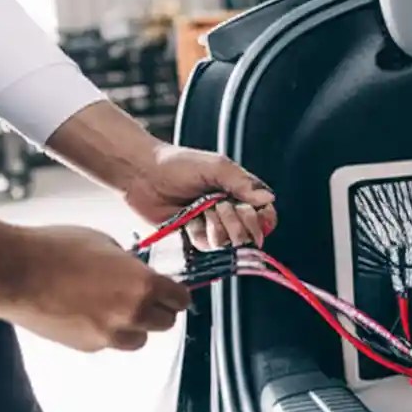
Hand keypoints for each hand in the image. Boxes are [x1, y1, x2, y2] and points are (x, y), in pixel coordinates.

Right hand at [0, 226, 191, 351]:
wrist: (13, 272)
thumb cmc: (56, 249)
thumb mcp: (105, 244)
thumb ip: (129, 265)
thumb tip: (136, 273)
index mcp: (144, 285)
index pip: (180, 300)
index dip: (175, 294)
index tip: (169, 291)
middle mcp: (132, 315)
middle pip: (165, 323)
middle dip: (157, 310)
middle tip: (143, 298)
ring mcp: (108, 335)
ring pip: (139, 339)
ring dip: (134, 326)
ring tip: (114, 307)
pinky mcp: (86, 347)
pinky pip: (108, 343)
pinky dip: (105, 332)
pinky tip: (86, 313)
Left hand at [44, 102, 277, 250]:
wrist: (142, 174)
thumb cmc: (178, 164)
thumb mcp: (216, 167)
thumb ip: (243, 183)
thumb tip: (269, 199)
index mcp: (239, 191)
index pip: (265, 214)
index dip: (262, 219)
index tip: (253, 214)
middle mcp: (229, 210)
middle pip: (250, 231)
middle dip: (237, 222)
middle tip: (220, 207)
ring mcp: (212, 225)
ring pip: (230, 242)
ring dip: (219, 229)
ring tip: (203, 213)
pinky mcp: (193, 236)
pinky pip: (208, 247)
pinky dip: (202, 236)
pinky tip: (191, 222)